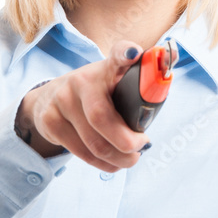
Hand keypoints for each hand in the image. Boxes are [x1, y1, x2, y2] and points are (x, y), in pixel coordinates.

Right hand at [16, 40, 150, 171]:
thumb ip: (139, 85)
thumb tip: (168, 69)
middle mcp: (82, 80)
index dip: (126, 53)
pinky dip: (103, 164)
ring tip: (131, 159)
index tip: (134, 54)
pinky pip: (82, 152)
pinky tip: (113, 163)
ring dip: (118, 158)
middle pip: (102, 117)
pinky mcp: (50, 121)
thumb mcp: (114, 83)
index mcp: (107, 68)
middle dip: (127, 141)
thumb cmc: (96, 94)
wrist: (49, 99)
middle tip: (142, 147)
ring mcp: (62, 100)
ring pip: (94, 142)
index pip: (118, 53)